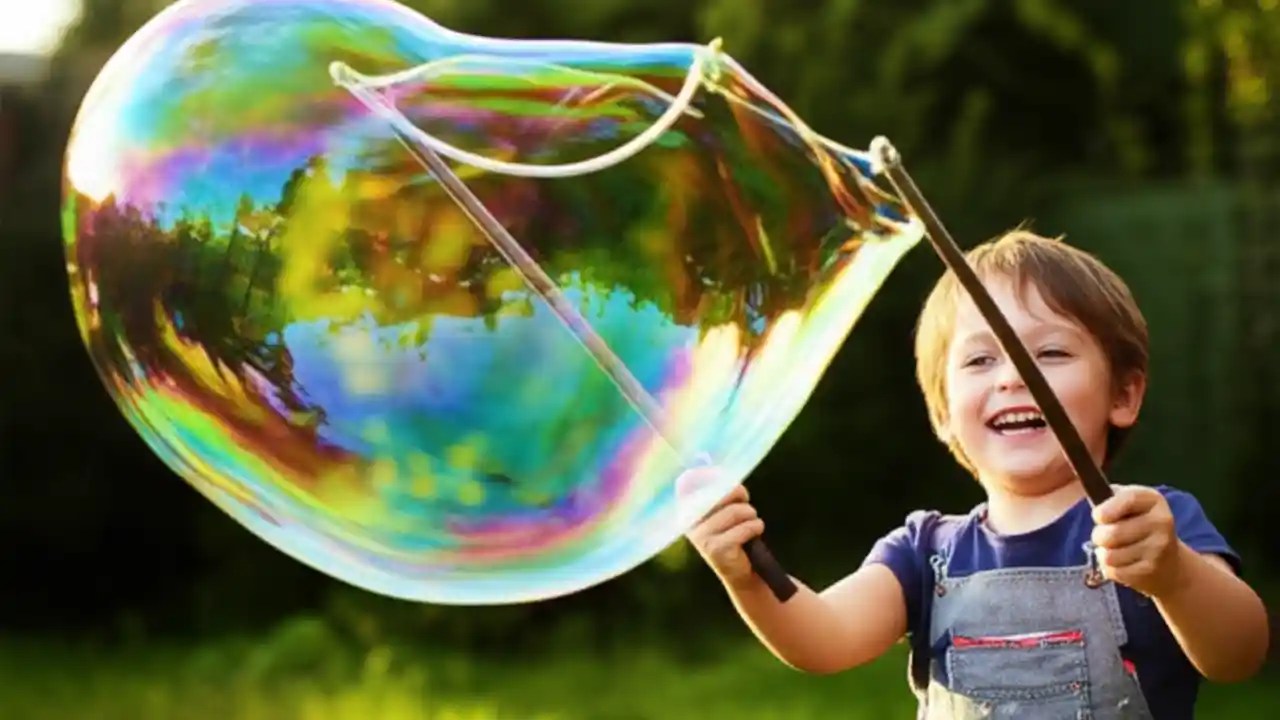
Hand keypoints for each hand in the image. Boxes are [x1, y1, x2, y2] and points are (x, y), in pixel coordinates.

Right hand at [677, 466, 764, 587]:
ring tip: (751, 521)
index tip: (725, 475)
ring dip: (751, 514)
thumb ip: (719, 489)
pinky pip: (745, 527)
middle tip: (745, 501)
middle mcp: (688, 522)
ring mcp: (701, 536)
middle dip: (739, 493)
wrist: (741, 573)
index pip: (686, 481)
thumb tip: (712, 463)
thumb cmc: (734, 533)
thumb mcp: (723, 510)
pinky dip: (756, 527)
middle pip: (720, 492)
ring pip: (736, 511)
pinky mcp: (716, 549)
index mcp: (686, 509)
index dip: (708, 474)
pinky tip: (755, 532)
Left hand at [1090, 485, 1185, 597]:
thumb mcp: (1129, 503)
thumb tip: (1089, 488)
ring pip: (1108, 555)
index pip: (1126, 499)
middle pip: (1110, 534)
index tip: (1099, 517)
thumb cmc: (1138, 525)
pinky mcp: (1151, 570)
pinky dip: (1110, 569)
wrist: (1169, 562)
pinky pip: (1113, 571)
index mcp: (1152, 499)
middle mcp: (1161, 521)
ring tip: (1115, 549)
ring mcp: (1159, 548)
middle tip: (1105, 536)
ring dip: (1104, 554)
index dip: (1104, 511)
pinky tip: (1122, 563)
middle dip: (1098, 536)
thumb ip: (1110, 496)